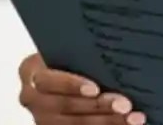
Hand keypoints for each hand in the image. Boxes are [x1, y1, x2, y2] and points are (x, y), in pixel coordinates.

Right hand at [17, 52, 146, 124]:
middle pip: (64, 105)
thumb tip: (113, 45)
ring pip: (74, 124)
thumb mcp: (71, 48)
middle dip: (97, 106)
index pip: (48, 80)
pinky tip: (127, 124)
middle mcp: (31, 97)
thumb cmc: (72, 55)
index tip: (95, 89)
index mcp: (31, 70)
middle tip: (123, 104)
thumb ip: (83, 51)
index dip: (72, 86)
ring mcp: (42, 118)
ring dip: (107, 122)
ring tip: (131, 118)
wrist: (65, 74)